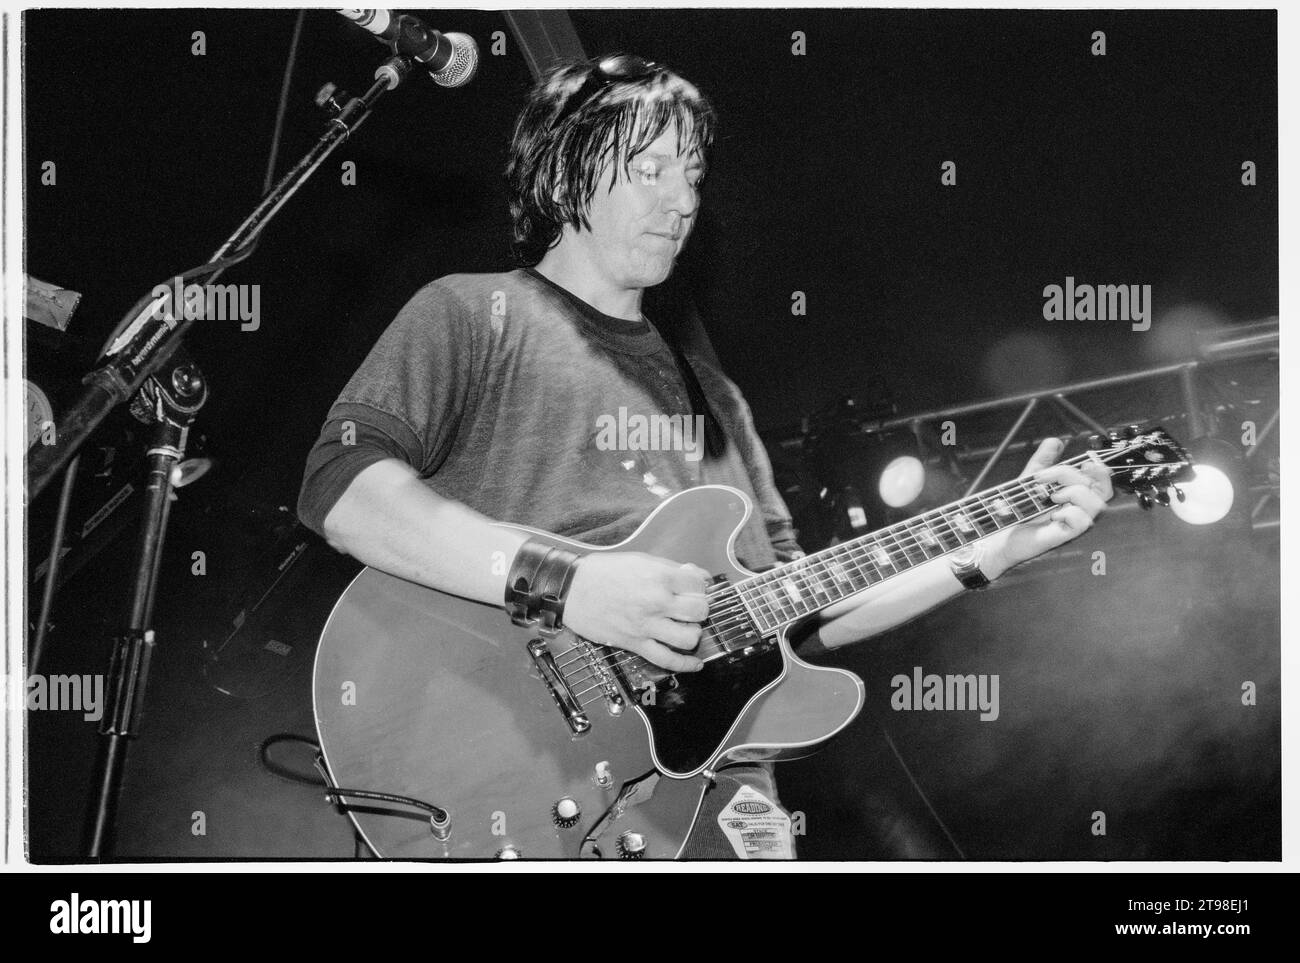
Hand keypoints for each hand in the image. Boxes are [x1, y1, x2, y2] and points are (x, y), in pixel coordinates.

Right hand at [563, 552, 710, 671]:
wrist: (572, 589)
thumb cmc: (602, 572)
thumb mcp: (640, 560)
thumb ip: (670, 569)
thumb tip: (696, 576)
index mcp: (658, 577)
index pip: (698, 585)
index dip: (700, 586)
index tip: (695, 589)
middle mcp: (656, 602)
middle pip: (699, 611)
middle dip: (700, 609)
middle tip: (692, 608)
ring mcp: (646, 625)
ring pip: (688, 637)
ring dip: (694, 633)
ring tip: (687, 627)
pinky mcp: (635, 644)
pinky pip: (666, 660)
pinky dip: (685, 665)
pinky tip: (695, 663)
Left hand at [983, 437, 1113, 575]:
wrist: (1001, 529)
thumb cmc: (1019, 508)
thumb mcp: (1031, 479)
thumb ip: (1044, 460)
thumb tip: (1055, 441)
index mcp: (1075, 493)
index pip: (1102, 481)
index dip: (1100, 471)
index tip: (1084, 463)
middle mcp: (1078, 507)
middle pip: (1101, 488)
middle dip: (1074, 475)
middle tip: (1048, 477)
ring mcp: (1074, 521)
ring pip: (1097, 504)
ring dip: (1074, 493)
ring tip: (1052, 497)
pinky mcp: (1066, 535)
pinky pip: (1083, 522)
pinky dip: (1070, 514)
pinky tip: (1054, 514)